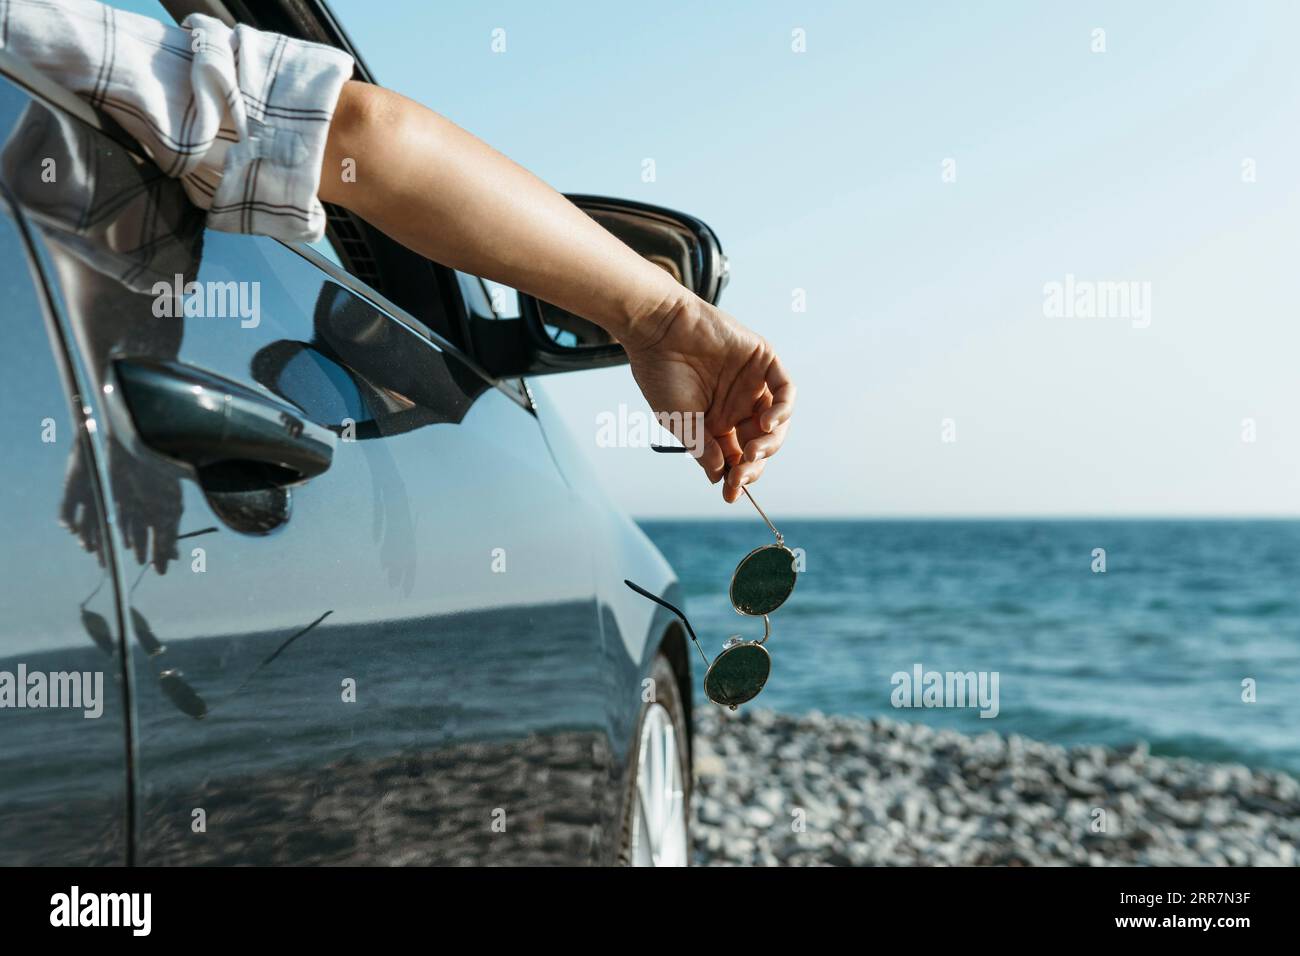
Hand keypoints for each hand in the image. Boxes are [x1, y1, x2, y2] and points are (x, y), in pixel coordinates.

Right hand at [623, 294, 794, 502]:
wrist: (657, 329)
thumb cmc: (661, 374)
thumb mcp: (680, 421)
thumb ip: (703, 448)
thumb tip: (721, 478)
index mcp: (716, 424)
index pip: (736, 457)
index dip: (736, 478)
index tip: (730, 495)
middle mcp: (738, 406)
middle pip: (758, 444)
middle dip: (752, 464)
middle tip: (741, 475)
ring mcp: (752, 384)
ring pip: (776, 422)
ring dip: (768, 442)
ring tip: (751, 451)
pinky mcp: (763, 361)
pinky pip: (784, 390)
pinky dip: (782, 409)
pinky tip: (766, 423)